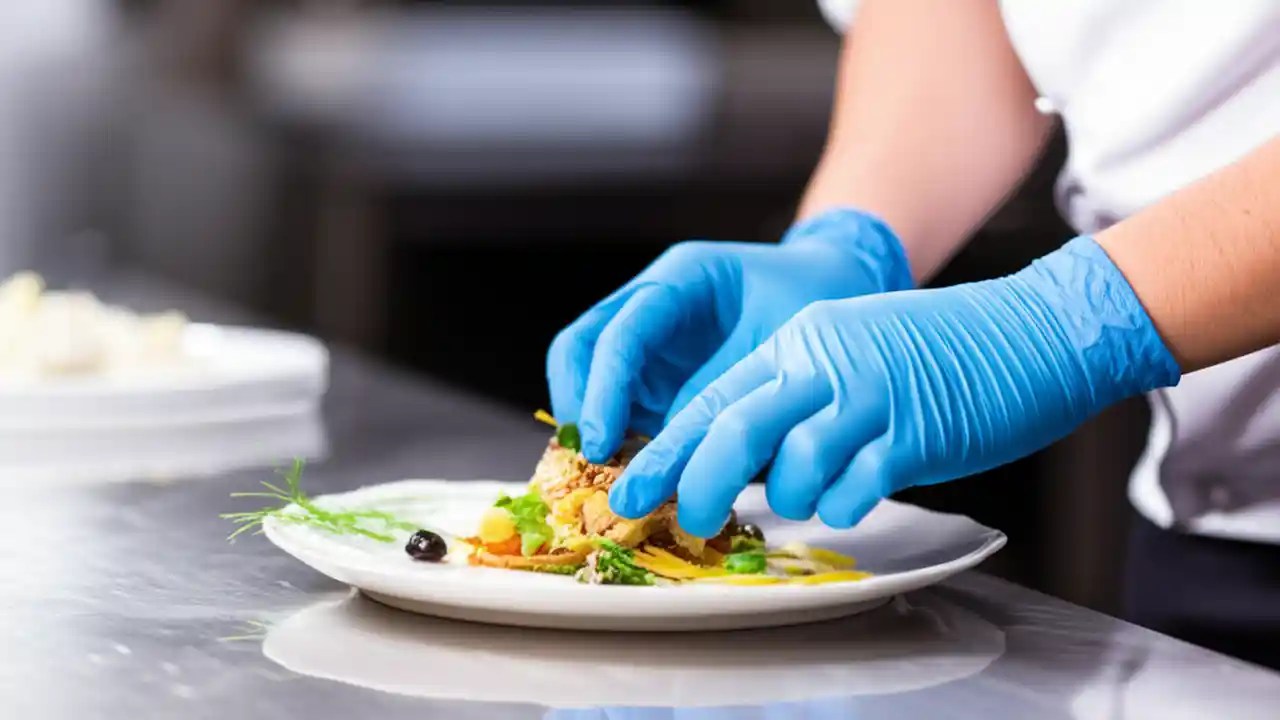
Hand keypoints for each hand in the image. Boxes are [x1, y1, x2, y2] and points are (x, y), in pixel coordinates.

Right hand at [546, 209, 912, 462]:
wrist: (839, 290)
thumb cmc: (815, 304)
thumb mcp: (781, 342)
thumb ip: (727, 390)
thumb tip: (679, 449)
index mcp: (680, 279)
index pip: (621, 332)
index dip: (604, 391)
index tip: (601, 443)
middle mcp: (650, 305)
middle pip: (579, 348)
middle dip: (579, 406)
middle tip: (592, 463)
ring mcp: (648, 340)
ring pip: (587, 378)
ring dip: (590, 428)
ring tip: (611, 477)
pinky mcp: (654, 375)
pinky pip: (618, 407)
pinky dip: (617, 441)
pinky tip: (635, 476)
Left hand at [609, 237, 1181, 535]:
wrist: (1030, 329)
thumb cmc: (941, 350)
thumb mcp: (853, 348)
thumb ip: (800, 391)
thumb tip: (750, 455)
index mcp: (803, 343)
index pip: (715, 399)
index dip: (667, 450)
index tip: (631, 489)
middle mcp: (826, 365)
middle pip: (734, 430)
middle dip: (696, 484)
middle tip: (683, 520)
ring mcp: (869, 398)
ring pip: (793, 467)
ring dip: (792, 498)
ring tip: (817, 493)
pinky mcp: (914, 434)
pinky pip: (854, 489)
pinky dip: (844, 506)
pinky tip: (858, 497)